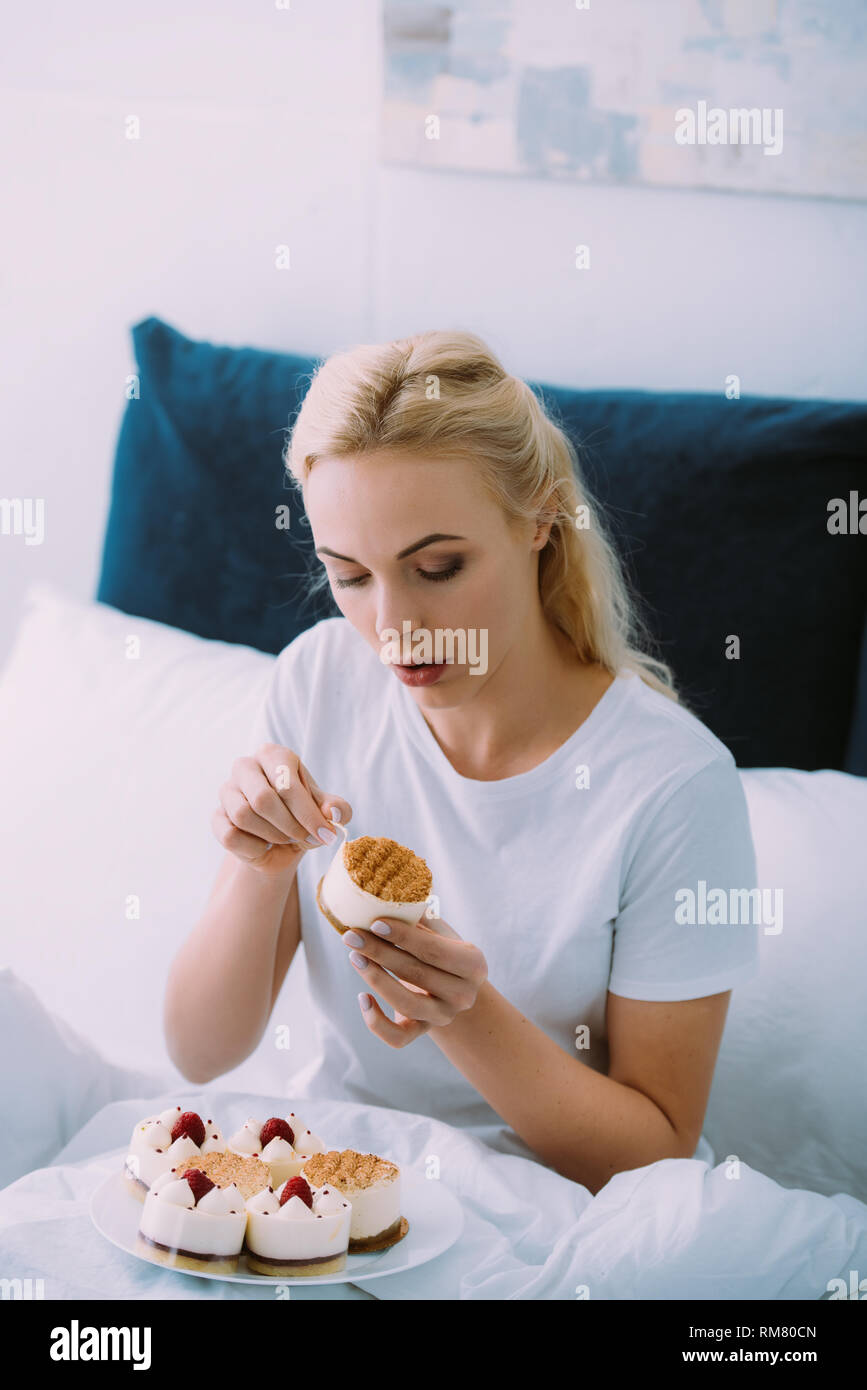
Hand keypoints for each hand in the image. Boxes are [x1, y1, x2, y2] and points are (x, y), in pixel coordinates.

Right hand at [212, 743, 351, 875]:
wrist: (277, 842)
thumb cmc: (301, 815)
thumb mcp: (324, 811)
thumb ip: (337, 809)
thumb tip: (335, 814)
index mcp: (274, 755)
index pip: (287, 785)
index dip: (308, 814)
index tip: (326, 835)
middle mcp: (246, 766)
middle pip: (262, 799)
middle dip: (290, 826)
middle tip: (306, 839)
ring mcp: (226, 790)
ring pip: (243, 816)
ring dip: (272, 835)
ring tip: (286, 838)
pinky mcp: (216, 816)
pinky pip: (230, 835)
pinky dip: (254, 848)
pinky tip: (265, 846)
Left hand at [343, 911, 487, 1047]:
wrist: (453, 988)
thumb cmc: (442, 951)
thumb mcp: (441, 932)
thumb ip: (422, 918)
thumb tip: (390, 896)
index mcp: (474, 965)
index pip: (435, 950)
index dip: (404, 937)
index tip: (375, 923)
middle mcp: (463, 994)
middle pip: (416, 973)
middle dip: (379, 952)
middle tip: (352, 935)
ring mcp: (444, 1016)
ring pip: (405, 1004)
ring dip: (375, 979)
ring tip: (354, 956)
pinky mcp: (423, 1032)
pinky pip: (397, 1037)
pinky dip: (376, 1022)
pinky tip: (362, 998)